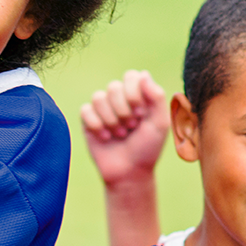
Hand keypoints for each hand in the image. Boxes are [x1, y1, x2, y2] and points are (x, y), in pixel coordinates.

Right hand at [80, 70, 169, 187]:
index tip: (141, 114)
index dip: (134, 93)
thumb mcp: (160, 123)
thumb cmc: (147, 149)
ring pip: (98, 97)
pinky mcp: (88, 120)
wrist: (129, 172)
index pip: (131, 76)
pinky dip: (97, 125)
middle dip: (123, 110)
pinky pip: (86, 110)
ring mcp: (103, 109)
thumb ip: (156, 96)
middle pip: (114, 86)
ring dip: (111, 120)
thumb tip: (143, 73)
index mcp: (139, 96)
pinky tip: (105, 137)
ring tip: (120, 134)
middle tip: (131, 127)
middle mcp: (120, 99)